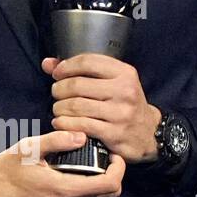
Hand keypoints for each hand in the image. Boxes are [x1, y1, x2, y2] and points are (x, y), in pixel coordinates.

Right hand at [0, 129, 124, 196]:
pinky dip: (84, 193)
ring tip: (86, 166)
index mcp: (64, 190)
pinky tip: (69, 178)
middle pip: (108, 196)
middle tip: (105, 159)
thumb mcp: (28, 149)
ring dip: (98, 185)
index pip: (109, 185)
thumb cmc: (6, 170)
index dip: (119, 169)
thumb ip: (57, 141)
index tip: (114, 155)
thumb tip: (82, 136)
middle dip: (112, 177)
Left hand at [43, 54, 161, 163]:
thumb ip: (80, 71)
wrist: (149, 134)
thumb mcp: (111, 82)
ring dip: (59, 107)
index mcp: (124, 73)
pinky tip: (61, 122)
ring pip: (75, 105)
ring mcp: (120, 113)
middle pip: (77, 85)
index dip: (66, 66)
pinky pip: (80, 125)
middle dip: (59, 89)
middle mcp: (124, 91)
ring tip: (58, 109)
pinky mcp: (115, 133)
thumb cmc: (123, 104)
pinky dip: (64, 123)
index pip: (87, 62)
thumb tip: (47, 63)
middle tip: (56, 94)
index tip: (57, 74)